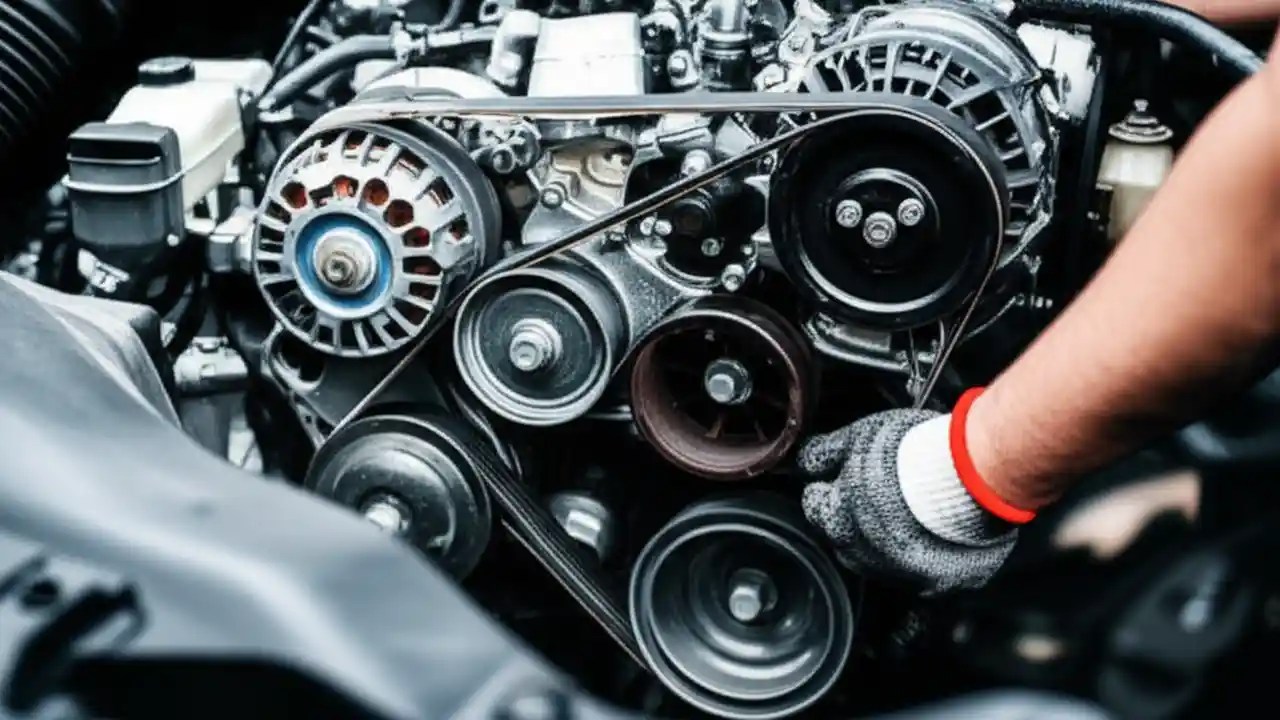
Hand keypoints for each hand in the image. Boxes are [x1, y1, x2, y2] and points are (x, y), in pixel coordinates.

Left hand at [797, 409, 1016, 593]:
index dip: (826, 490)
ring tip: (903, 514)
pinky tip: (929, 536)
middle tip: (874, 494)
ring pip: (878, 562)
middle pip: (845, 539)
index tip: (839, 480)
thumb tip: (805, 463)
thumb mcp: (857, 436)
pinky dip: (919, 558)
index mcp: (837, 520)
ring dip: (882, 543)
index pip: (815, 507)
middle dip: (851, 520)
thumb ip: (824, 453)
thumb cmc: (911, 453)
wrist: (970, 473)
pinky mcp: (936, 582)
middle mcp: (862, 554)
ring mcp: (899, 573)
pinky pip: (918, 575)